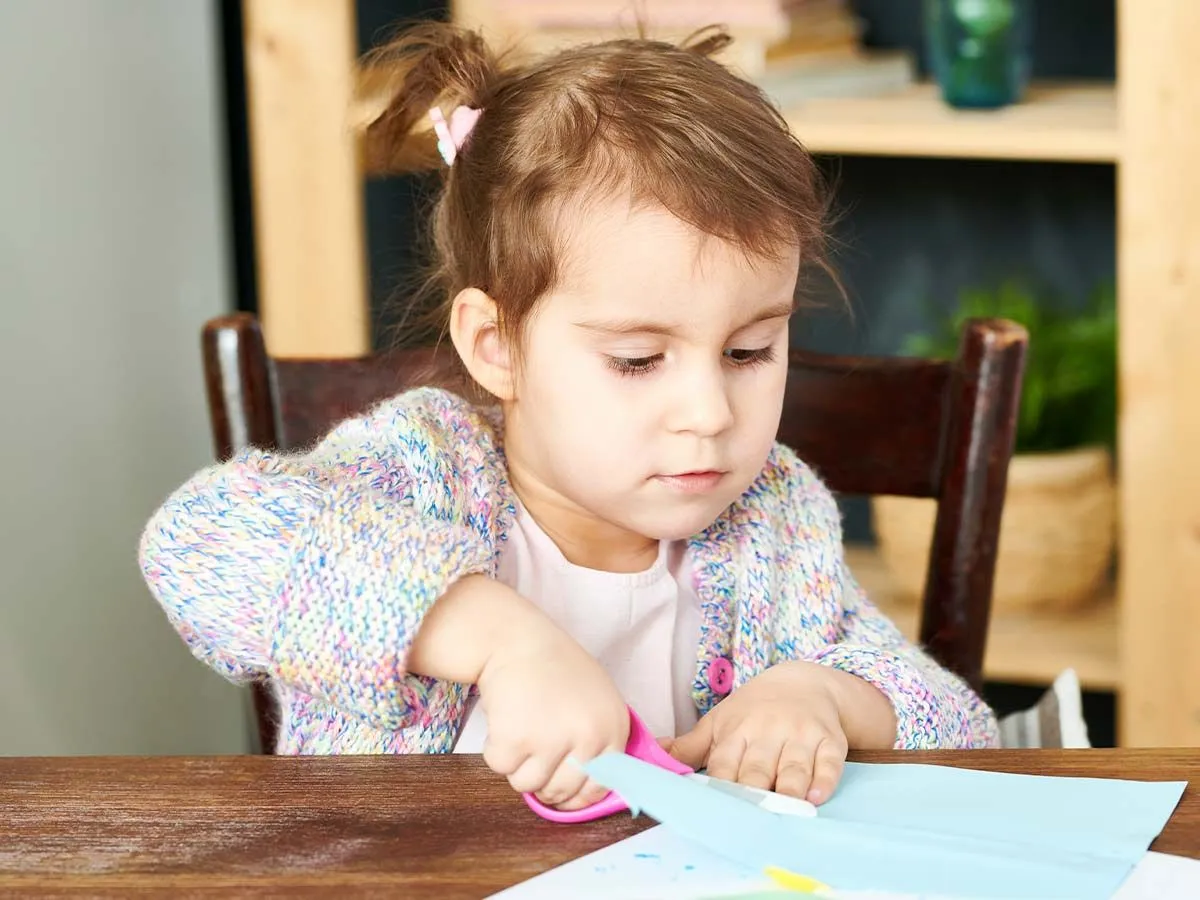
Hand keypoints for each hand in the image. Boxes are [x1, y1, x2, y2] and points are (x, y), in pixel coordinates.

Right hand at [475, 594, 629, 810]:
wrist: (515, 639)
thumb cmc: (553, 667)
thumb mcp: (595, 699)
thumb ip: (597, 743)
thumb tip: (587, 792)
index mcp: (613, 727)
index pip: (598, 787)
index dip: (575, 794)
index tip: (560, 788)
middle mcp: (589, 737)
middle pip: (561, 793)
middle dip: (542, 780)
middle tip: (532, 750)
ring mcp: (552, 740)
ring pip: (527, 785)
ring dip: (517, 764)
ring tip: (519, 728)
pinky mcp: (516, 740)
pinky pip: (500, 767)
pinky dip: (495, 749)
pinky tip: (504, 721)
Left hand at [664, 661, 893, 804]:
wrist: (803, 681)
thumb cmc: (754, 710)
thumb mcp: (719, 722)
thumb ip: (689, 747)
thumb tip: (652, 757)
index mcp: (736, 731)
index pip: (724, 764)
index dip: (719, 788)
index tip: (713, 812)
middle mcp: (767, 731)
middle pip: (758, 768)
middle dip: (752, 792)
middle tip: (747, 820)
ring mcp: (800, 735)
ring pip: (793, 767)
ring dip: (789, 789)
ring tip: (785, 811)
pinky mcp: (829, 740)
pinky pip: (829, 762)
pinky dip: (824, 780)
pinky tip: (816, 796)